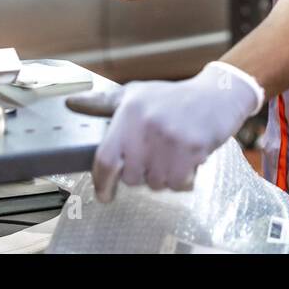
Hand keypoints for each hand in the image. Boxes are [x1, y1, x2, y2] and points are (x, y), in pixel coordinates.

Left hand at [65, 61, 262, 201]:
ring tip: (170, 154)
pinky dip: (180, 179)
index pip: (106, 158)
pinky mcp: (191, 151)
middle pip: (131, 177)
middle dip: (139, 174)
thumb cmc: (171, 98)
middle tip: (151, 158)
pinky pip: (177, 184)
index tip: (104, 194)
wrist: (216, 96)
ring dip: (161, 177)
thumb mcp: (135, 94)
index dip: (102, 183)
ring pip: (154, 183)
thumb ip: (102, 103)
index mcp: (129, 112)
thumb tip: (71, 103)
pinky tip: (185, 160)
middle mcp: (146, 126)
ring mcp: (170, 140)